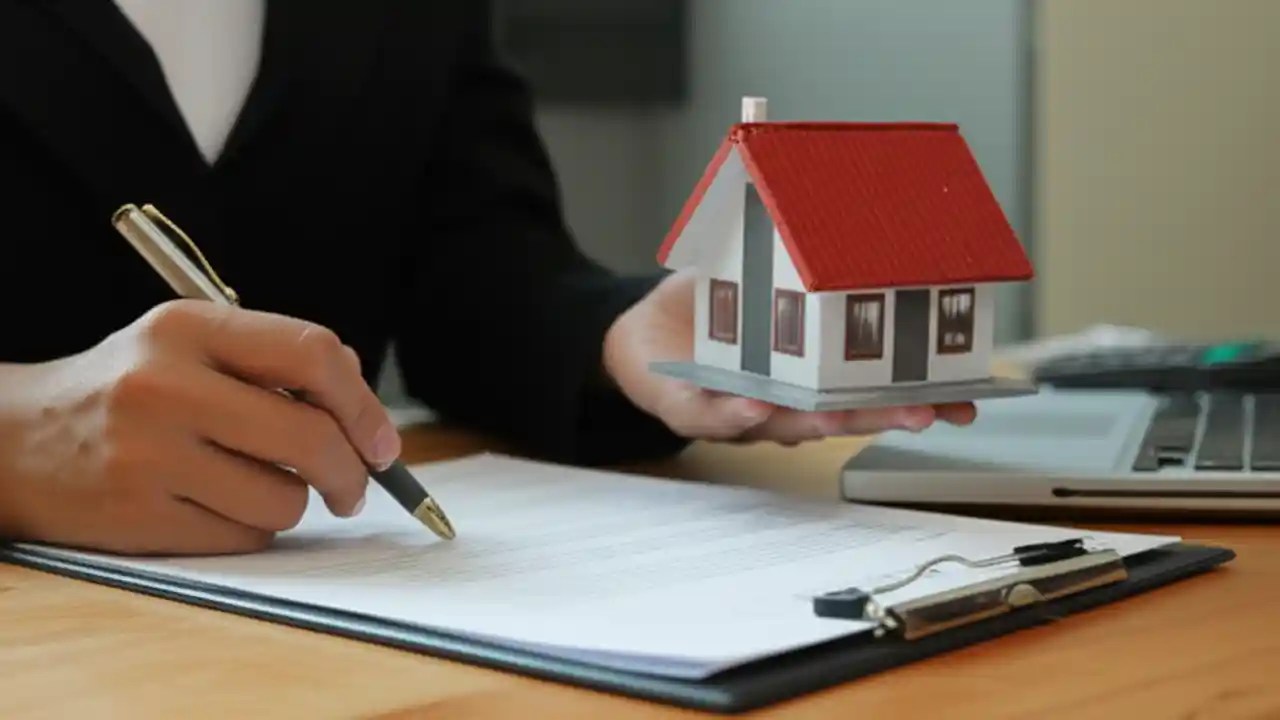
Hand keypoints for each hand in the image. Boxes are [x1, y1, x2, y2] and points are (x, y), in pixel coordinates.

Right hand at [0, 300, 399, 554]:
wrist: (15, 440)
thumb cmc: (129, 389)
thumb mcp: (189, 345)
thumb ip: (273, 359)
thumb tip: (359, 395)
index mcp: (189, 327)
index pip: (311, 352)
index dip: (364, 403)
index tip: (382, 441)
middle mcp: (167, 385)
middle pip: (309, 436)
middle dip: (352, 472)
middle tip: (354, 486)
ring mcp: (148, 454)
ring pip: (283, 500)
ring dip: (292, 503)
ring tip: (256, 486)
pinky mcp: (137, 516)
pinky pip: (243, 537)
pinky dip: (250, 530)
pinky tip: (216, 506)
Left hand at [603, 272, 975, 444]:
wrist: (646, 333)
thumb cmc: (716, 308)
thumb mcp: (768, 269)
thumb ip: (811, 242)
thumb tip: (857, 182)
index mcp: (817, 373)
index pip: (877, 389)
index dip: (923, 396)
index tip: (969, 397)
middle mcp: (789, 401)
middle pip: (845, 415)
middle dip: (886, 414)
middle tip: (929, 410)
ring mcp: (743, 408)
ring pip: (786, 425)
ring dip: (816, 420)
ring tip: (842, 413)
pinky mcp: (691, 407)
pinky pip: (715, 416)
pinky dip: (735, 412)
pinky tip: (757, 404)